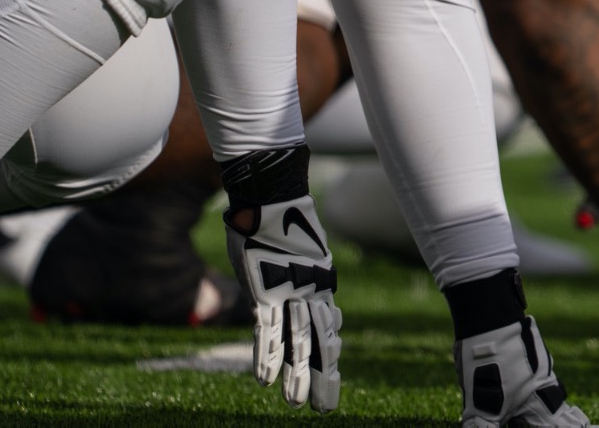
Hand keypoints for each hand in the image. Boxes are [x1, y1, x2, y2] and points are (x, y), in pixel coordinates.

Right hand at [222, 192, 342, 410]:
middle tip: (324, 407)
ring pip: (297, 342)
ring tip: (298, 404)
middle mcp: (310, 292)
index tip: (333, 374)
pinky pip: (267, 330)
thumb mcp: (298, 250)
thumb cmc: (282, 217)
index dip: (328, 354)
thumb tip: (310, 279)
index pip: (325, 327)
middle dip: (322, 376)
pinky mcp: (266, 290)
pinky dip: (267, 355)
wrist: (274, 193)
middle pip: (317, 342)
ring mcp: (289, 292)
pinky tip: (266, 381)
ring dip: (297, 375)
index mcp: (319, 283)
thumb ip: (303, 272)